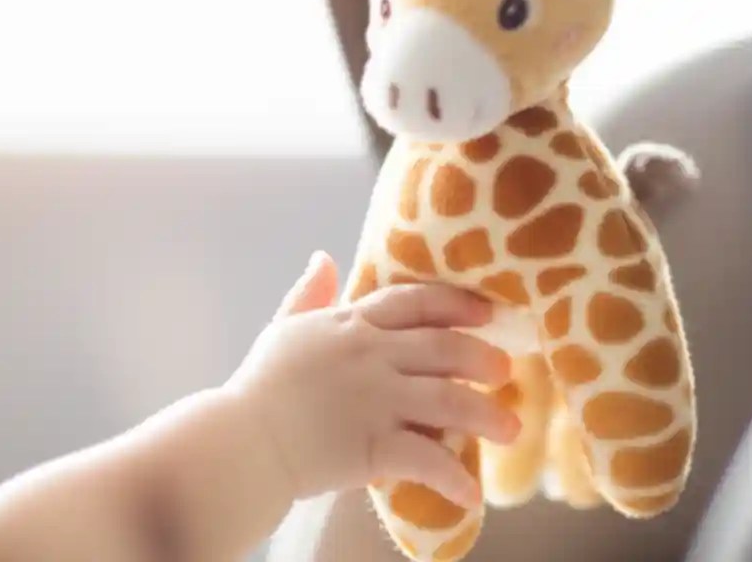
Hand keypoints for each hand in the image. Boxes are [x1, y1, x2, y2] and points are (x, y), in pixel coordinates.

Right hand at [225, 252, 518, 508]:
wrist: (240, 442)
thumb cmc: (259, 388)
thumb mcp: (284, 329)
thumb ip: (309, 295)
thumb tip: (323, 258)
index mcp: (351, 324)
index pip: (415, 303)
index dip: (457, 305)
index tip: (486, 313)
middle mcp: (371, 354)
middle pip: (445, 347)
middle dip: (482, 358)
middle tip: (506, 372)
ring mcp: (376, 398)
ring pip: (449, 399)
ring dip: (486, 415)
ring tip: (511, 429)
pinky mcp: (374, 443)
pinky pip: (426, 458)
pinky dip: (453, 478)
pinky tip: (472, 494)